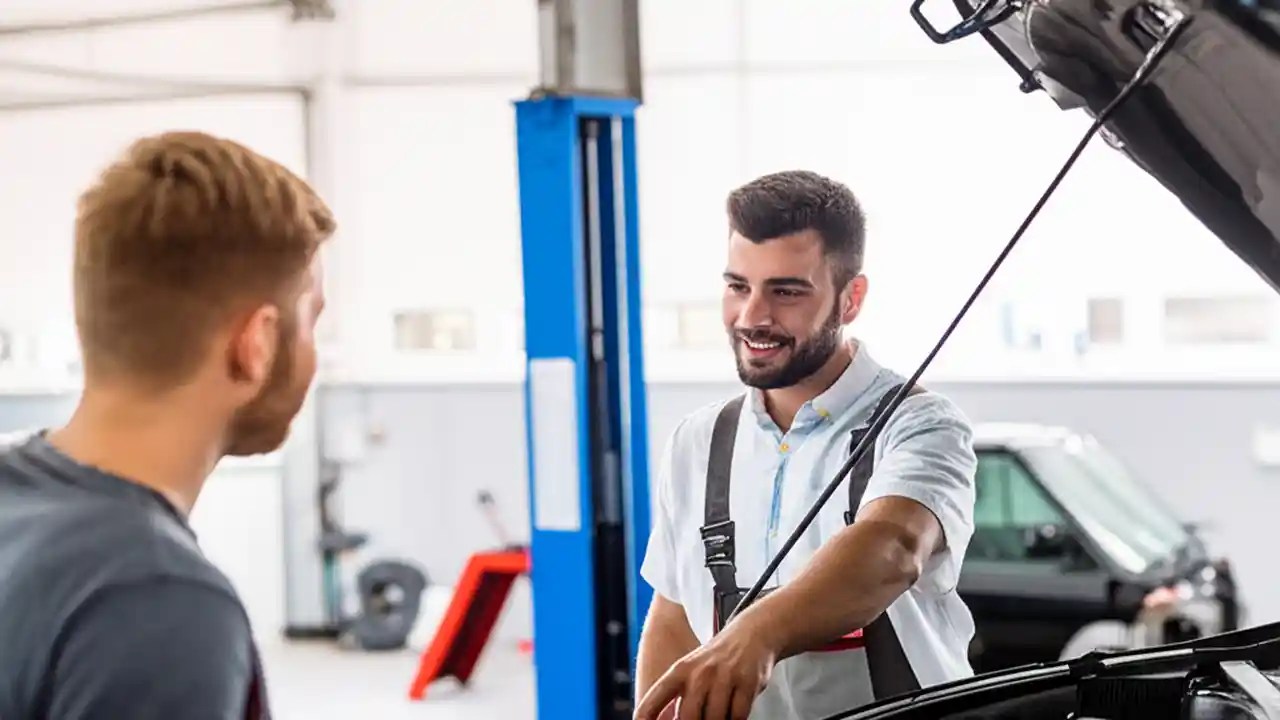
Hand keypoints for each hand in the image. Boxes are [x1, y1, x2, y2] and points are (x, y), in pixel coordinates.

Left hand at [633, 612, 780, 719]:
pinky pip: (737, 716)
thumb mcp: (690, 671)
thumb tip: (668, 719)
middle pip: (688, 718)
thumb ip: (676, 697)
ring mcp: (724, 677)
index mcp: (680, 670)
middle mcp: (700, 673)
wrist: (750, 633)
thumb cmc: (715, 660)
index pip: (655, 698)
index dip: (645, 715)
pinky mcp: (747, 682)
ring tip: (719, 714)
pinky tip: (733, 713)